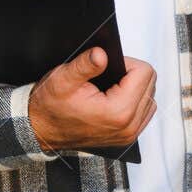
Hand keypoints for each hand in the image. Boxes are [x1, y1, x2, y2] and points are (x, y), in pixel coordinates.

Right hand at [27, 47, 155, 152]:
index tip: (107, 66)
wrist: (41, 130)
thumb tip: (102, 54)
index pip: (145, 72)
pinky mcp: (127, 137)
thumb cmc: (50, 107)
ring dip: (135, 88)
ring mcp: (129, 134)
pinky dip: (134, 101)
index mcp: (118, 111)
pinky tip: (116, 98)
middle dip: (131, 74)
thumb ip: (85, 65)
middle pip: (150, 84)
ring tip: (111, 87)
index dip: (126, 62)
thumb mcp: (63, 79)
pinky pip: (144, 112)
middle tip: (107, 75)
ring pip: (150, 98)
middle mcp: (128, 126)